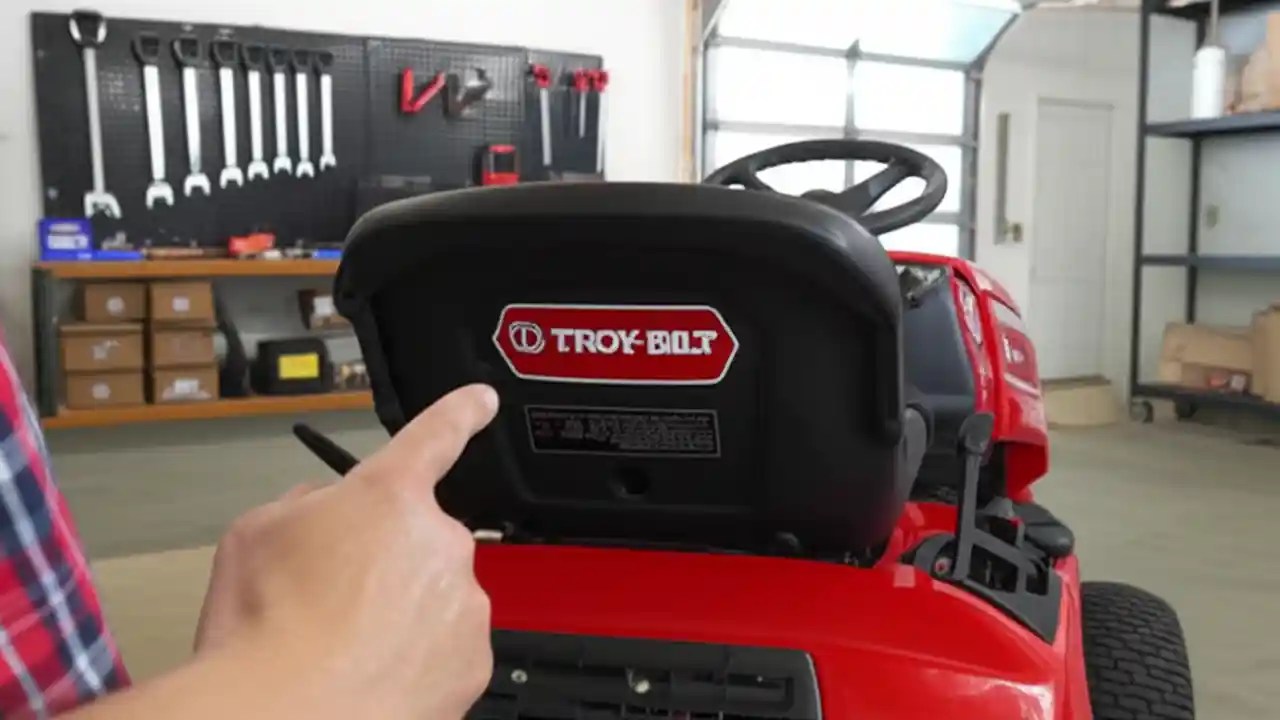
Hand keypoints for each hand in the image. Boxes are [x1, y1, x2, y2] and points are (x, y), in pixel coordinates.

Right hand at [193, 384, 498, 719]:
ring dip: (400, 613)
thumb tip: (327, 511)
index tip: (482, 401)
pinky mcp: (472, 662)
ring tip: (341, 646)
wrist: (286, 717)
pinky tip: (367, 676)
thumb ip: (305, 504)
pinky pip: (446, 649)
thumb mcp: (255, 533)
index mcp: (390, 496)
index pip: (435, 435)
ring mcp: (463, 605)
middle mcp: (440, 542)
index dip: (460, 413)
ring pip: (434, 596)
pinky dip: (415, 660)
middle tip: (333, 598)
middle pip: (418, 538)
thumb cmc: (263, 630)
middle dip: (385, 560)